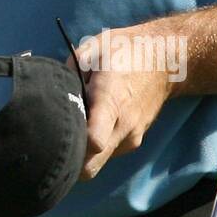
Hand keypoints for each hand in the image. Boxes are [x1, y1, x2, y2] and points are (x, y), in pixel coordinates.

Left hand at [69, 24, 175, 180]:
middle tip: (51, 143)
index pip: (93, 141)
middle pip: (90, 167)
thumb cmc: (125, 50)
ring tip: (74, 127)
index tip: (55, 136)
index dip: (71, 146)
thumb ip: (69, 74)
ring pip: (97, 164)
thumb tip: (54, 96)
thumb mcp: (93, 49)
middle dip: (69, 163)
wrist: (166, 60)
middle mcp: (123, 126)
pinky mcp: (134, 142)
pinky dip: (94, 149)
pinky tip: (90, 126)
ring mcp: (131, 138)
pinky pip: (107, 155)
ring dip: (81, 154)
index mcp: (110, 100)